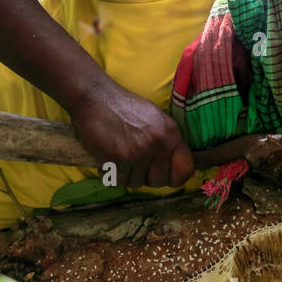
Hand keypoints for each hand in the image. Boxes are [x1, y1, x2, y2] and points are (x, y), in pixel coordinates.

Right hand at [69, 81, 194, 189]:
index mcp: (170, 133)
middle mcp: (157, 144)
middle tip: (137, 166)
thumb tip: (175, 166)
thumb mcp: (155, 118)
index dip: (176, 177)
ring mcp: (137, 153)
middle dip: (148, 178)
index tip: (167, 176)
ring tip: (122, 159)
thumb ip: (167, 141)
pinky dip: (114, 175)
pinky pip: (120, 181)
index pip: (186, 169)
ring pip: (138, 183)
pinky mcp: (118, 159)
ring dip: (129, 176)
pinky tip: (110, 160)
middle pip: (160, 181)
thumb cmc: (124, 108)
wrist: (95, 98)